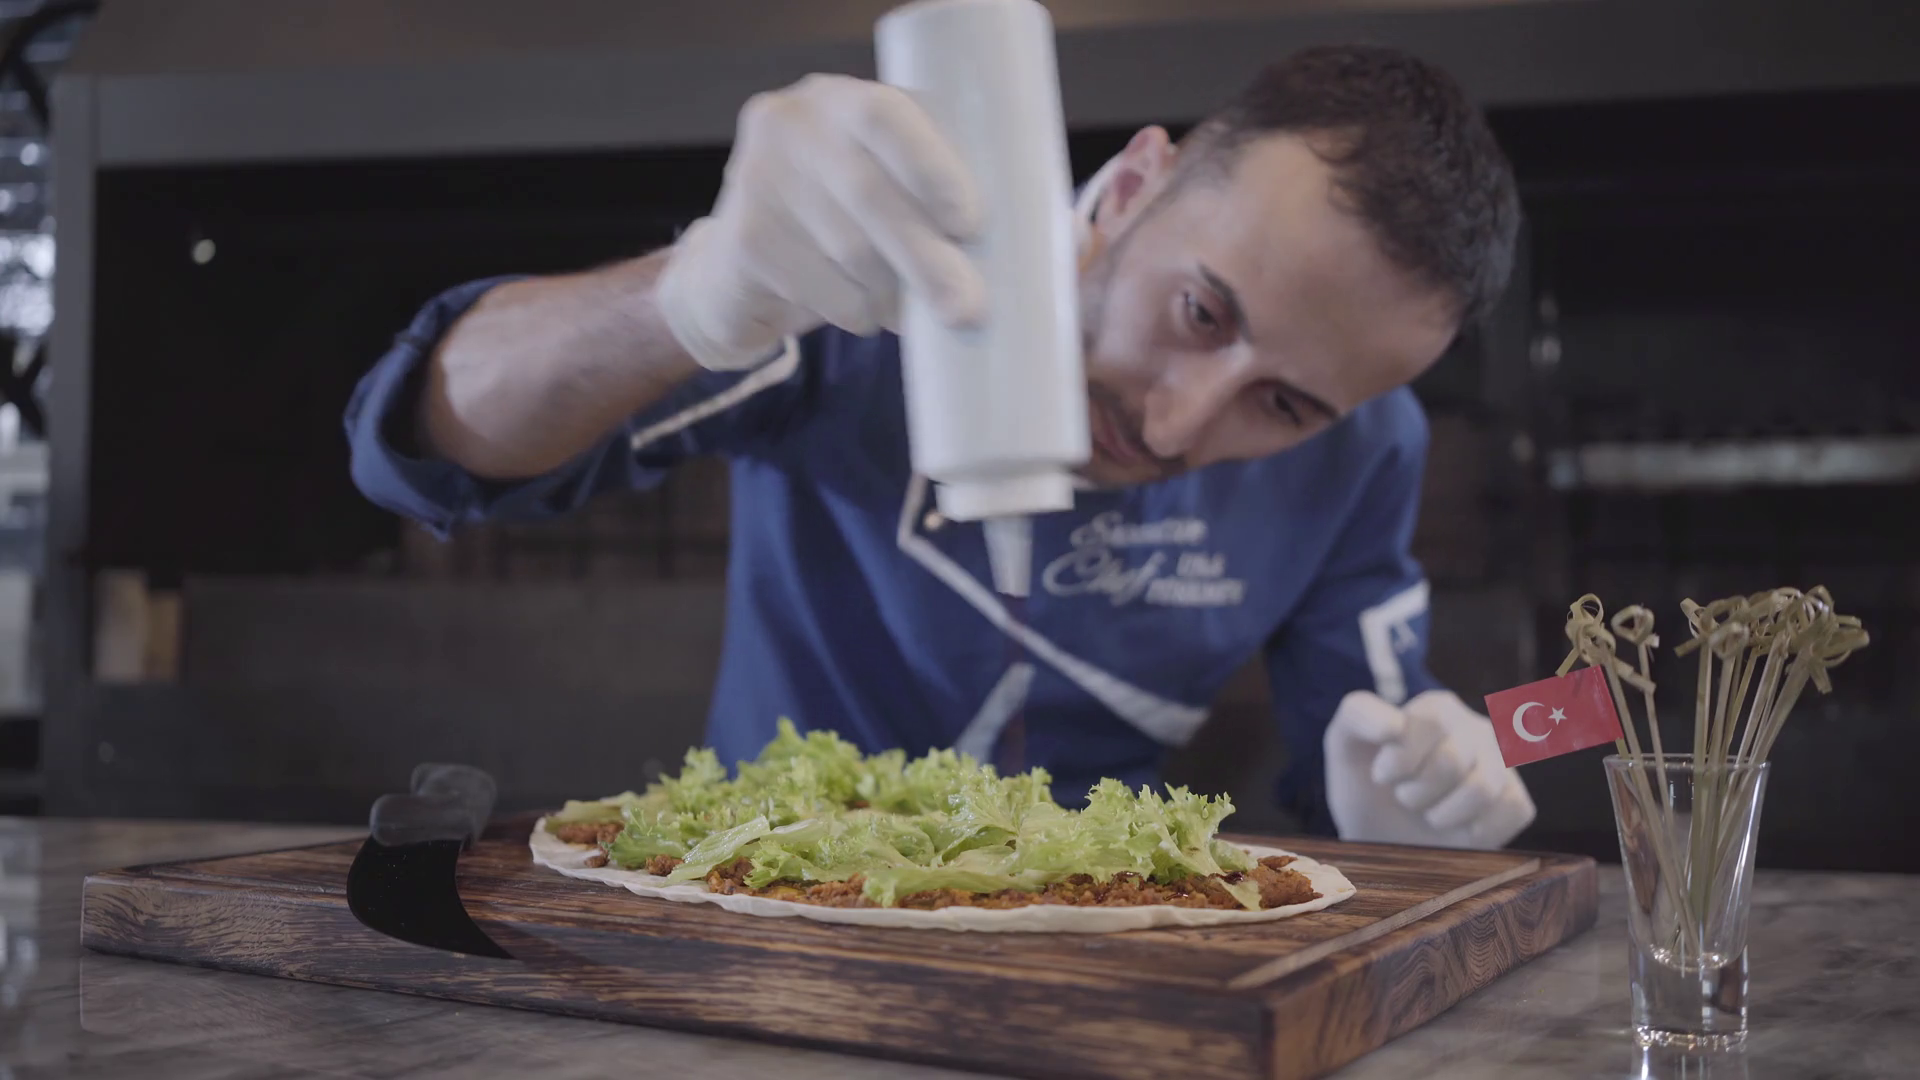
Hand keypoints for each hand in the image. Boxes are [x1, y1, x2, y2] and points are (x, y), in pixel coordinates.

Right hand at [656, 74, 986, 370]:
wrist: (738, 269)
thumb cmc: (842, 224)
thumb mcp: (886, 187)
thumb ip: (942, 196)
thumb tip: (1045, 239)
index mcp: (840, 99)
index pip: (884, 115)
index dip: (931, 167)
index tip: (970, 224)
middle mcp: (790, 125)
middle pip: (868, 192)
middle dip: (926, 257)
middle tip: (969, 308)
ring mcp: (756, 179)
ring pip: (848, 250)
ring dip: (894, 293)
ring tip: (913, 313)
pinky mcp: (741, 241)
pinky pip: (818, 287)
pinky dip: (857, 312)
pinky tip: (866, 315)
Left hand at [1323, 689, 1535, 848]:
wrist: (1382, 838)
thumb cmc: (1366, 785)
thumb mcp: (1345, 745)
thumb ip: (1359, 716)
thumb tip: (1395, 725)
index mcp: (1437, 708)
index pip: (1431, 722)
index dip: (1400, 760)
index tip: (1382, 776)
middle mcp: (1476, 728)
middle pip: (1453, 761)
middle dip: (1415, 792)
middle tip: (1404, 798)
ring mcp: (1502, 765)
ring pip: (1483, 788)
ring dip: (1442, 814)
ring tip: (1426, 813)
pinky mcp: (1516, 801)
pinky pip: (1512, 812)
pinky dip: (1475, 832)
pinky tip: (1456, 828)